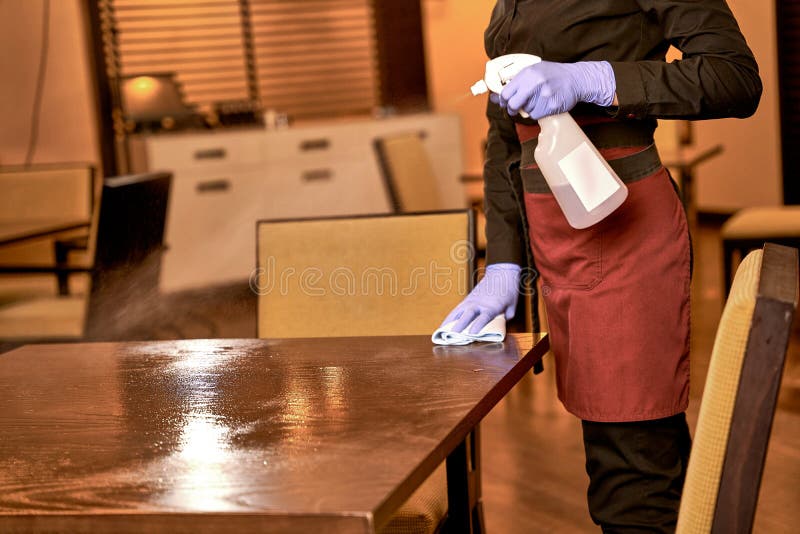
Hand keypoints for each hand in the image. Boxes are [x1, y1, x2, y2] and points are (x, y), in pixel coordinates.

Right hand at [441, 263, 519, 333]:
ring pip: (458, 312)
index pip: (484, 317)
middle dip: (459, 325)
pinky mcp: (467, 300)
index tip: (472, 333)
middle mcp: (479, 303)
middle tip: (452, 335)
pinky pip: (456, 310)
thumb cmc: (508, 291)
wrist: (501, 273)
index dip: (478, 325)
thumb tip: (495, 329)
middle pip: (467, 314)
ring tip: (441, 332)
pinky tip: (443, 326)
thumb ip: (503, 320)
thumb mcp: (511, 307)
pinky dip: (449, 318)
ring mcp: (471, 301)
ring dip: (449, 322)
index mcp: (492, 305)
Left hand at [492, 60, 615, 119]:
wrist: (576, 79)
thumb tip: (496, 96)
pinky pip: (536, 115)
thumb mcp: (534, 71)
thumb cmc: (553, 75)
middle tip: (514, 108)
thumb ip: (516, 81)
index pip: (506, 92)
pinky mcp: (551, 106)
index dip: (502, 100)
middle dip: (511, 109)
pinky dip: (538, 113)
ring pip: (525, 110)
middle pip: (513, 104)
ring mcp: (544, 95)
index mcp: (528, 73)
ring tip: (539, 99)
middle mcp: (535, 83)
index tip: (504, 102)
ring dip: (529, 108)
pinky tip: (545, 104)